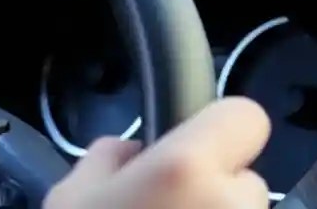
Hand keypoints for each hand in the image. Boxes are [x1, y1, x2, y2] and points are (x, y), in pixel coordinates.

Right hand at [45, 97, 271, 208]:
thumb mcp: (69, 198)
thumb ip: (109, 158)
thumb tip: (131, 153)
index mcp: (186, 169)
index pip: (246, 116)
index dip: (220, 128)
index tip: (192, 147)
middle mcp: (234, 205)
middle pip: (244, 179)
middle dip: (214, 190)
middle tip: (165, 208)